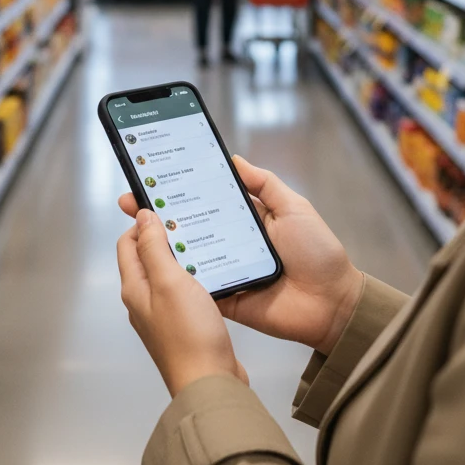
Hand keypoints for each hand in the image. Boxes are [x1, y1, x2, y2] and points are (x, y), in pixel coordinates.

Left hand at [117, 209, 247, 396]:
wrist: (211, 384)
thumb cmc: (189, 334)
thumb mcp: (169, 281)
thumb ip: (154, 247)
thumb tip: (141, 216)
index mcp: (135, 288)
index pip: (128, 244)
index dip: (141, 222)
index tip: (163, 206)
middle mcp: (145, 301)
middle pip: (148, 257)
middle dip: (165, 236)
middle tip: (188, 220)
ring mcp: (164, 315)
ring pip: (169, 274)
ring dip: (184, 256)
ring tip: (204, 240)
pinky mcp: (185, 325)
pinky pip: (186, 291)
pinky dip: (196, 276)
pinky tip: (215, 272)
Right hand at [118, 157, 362, 355]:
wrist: (333, 305)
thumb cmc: (318, 253)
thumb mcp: (294, 209)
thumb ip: (264, 184)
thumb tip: (234, 159)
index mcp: (247, 218)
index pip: (208, 198)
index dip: (182, 187)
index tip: (155, 175)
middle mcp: (231, 241)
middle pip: (190, 224)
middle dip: (160, 212)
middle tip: (131, 199)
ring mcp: (226, 268)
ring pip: (188, 253)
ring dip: (164, 242)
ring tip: (137, 226)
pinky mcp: (225, 295)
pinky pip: (197, 283)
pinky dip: (179, 275)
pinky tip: (156, 261)